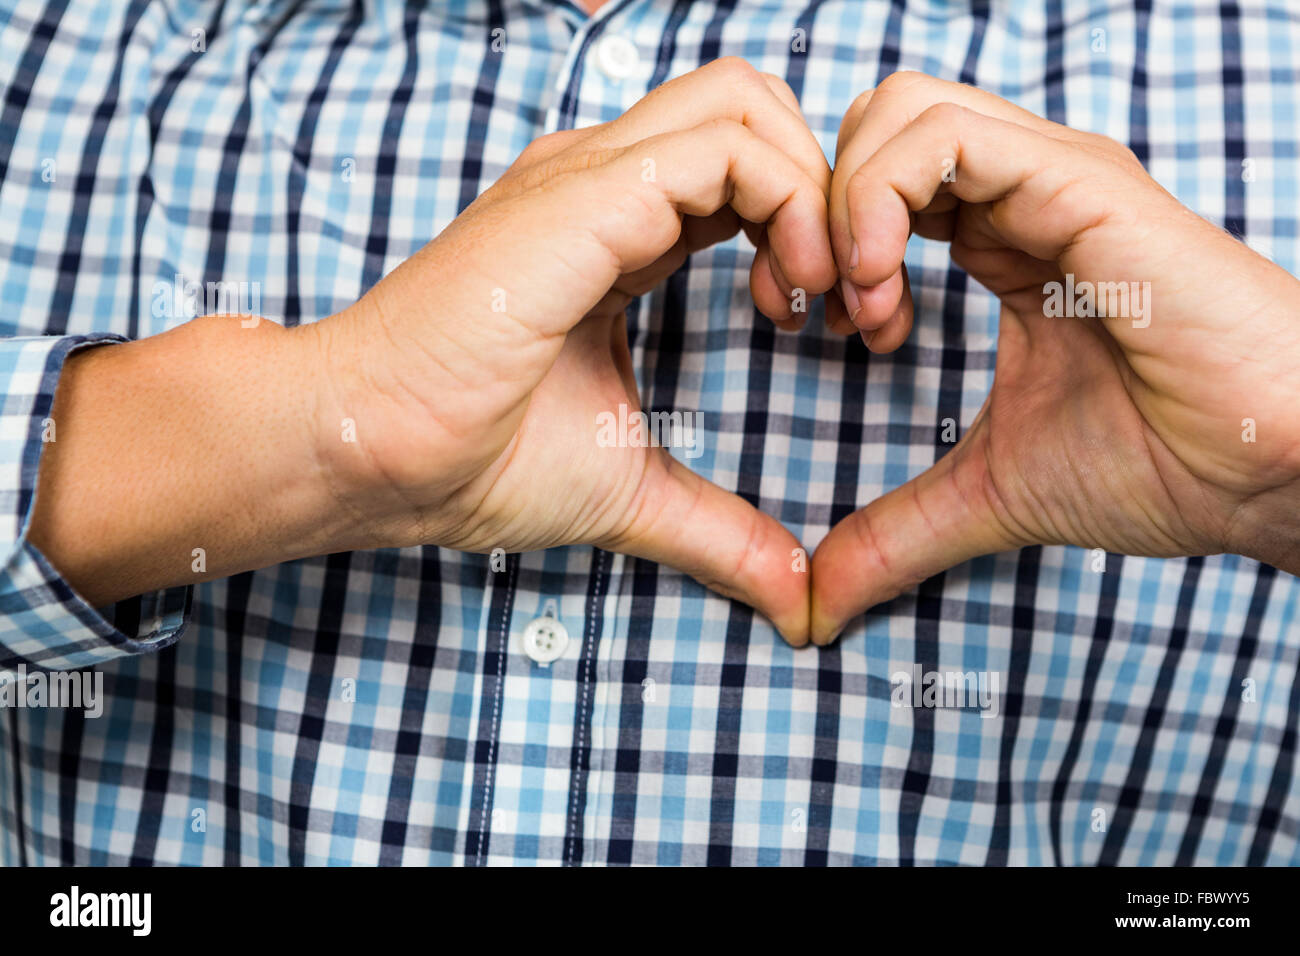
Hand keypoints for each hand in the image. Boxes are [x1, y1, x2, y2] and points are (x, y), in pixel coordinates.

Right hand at [311, 59, 837, 642]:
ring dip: (813, 191)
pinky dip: (787, 204)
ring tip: (810, 290)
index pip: (742, 168)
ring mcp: (590, 177)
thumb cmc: (472, 460)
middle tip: (833, 291)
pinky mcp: (584, 197)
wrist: (369, 453)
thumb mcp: (632, 487)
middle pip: (753, 105)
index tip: (818, 320)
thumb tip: (795, 596)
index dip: (805, 228)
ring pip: (747, 103)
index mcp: (615, 227)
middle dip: (824, 186)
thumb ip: (721, 529)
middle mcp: (604, 182)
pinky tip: (782, 295)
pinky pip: (723, 149)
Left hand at [809, 72, 1299, 644]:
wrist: (1271, 473)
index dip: (822, 241)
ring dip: (845, 206)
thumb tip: (818, 604)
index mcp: (1005, 233)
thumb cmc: (1162, 464)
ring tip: (864, 306)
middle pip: (875, 120)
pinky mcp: (1080, 183)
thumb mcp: (990, 492)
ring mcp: (1053, 175)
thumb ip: (897, 532)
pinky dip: (878, 202)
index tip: (822, 327)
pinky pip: (943, 138)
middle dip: (818, 209)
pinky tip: (883, 291)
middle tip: (827, 307)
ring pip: (897, 109)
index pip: (878, 177)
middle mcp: (1024, 187)